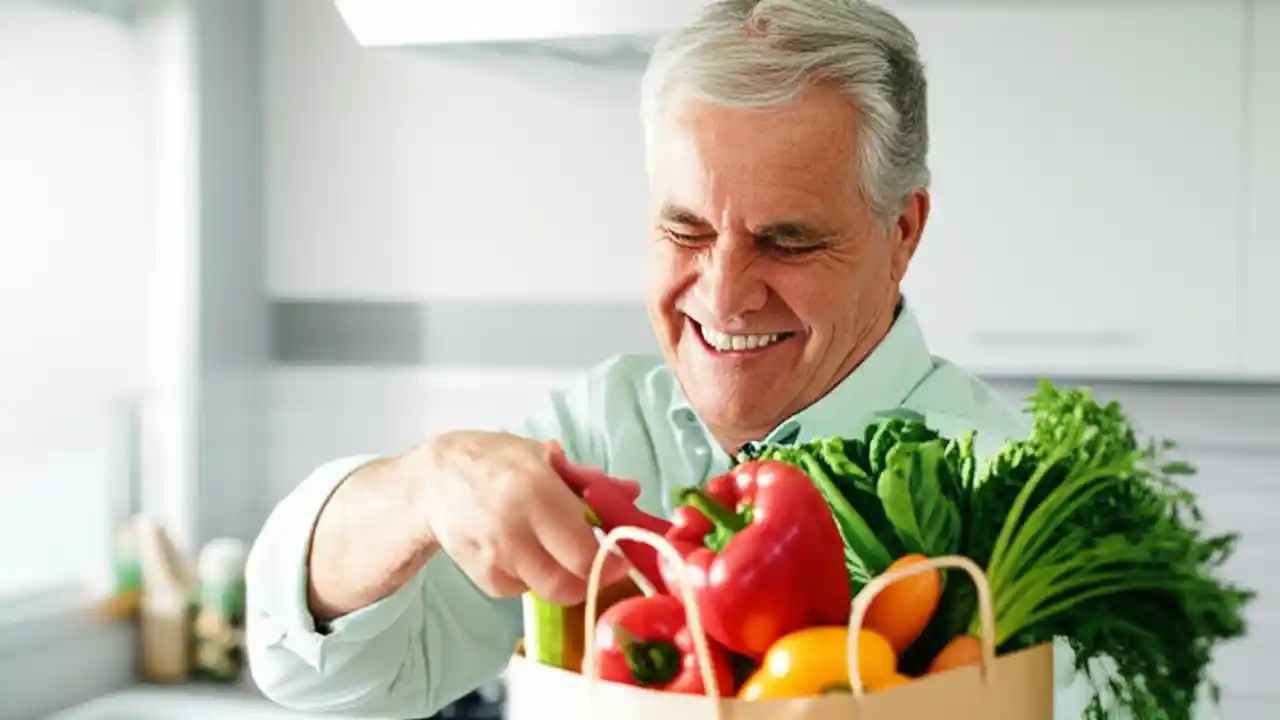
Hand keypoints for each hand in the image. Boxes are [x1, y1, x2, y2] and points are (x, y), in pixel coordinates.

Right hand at [407, 431, 636, 605]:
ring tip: (552, 546)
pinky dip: (531, 577)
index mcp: (536, 493)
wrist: (434, 481)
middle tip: (596, 563)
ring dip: (560, 575)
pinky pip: (522, 589)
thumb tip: (631, 493)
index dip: (609, 562)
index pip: (582, 551)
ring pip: (547, 589)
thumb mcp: (543, 458)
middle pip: (566, 585)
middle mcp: (513, 531)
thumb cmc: (496, 462)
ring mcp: (494, 559)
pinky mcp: (482, 578)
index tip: (621, 558)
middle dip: (589, 579)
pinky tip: (522, 549)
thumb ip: (588, 481)